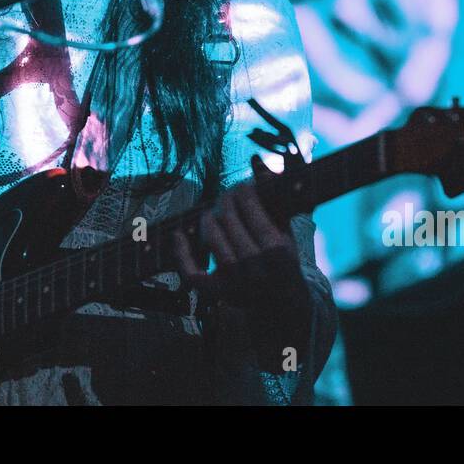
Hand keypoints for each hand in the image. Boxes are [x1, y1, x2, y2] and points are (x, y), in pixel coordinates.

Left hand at [172, 179, 310, 331]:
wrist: (282, 303)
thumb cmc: (283, 258)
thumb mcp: (285, 229)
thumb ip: (272, 194)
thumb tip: (256, 161)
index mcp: (277, 250)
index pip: (251, 208)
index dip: (244, 190)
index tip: (243, 186)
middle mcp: (256, 267)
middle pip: (228, 219)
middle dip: (226, 201)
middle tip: (228, 196)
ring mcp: (236, 282)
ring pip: (211, 238)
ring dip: (208, 218)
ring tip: (215, 213)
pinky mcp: (219, 294)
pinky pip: (192, 272)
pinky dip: (182, 253)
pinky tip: (178, 235)